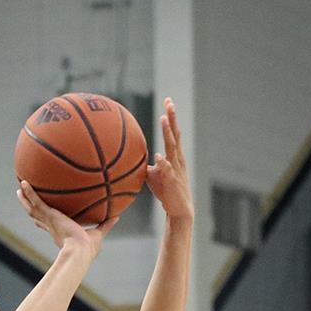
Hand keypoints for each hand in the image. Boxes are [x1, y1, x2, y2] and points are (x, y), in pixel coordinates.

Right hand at [16, 180, 117, 253]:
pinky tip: (24, 183)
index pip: (49, 226)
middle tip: (25, 201)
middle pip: (37, 216)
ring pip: (32, 209)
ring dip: (25, 199)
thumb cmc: (88, 249)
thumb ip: (106, 225)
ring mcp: (48, 221)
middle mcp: (51, 227)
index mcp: (60, 233)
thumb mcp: (98, 234)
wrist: (80, 251)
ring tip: (19, 189)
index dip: (44, 221)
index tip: (43, 217)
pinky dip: (29, 193)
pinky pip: (36, 202)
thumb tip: (117, 216)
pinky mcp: (49, 215)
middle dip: (31, 208)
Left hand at [145, 97, 191, 220]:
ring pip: (172, 148)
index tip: (168, 101)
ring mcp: (176, 169)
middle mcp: (177, 158)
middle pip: (175, 134)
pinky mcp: (172, 181)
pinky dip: (164, 163)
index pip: (173, 132)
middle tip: (169, 102)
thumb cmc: (166, 190)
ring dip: (167, 133)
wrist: (178, 210)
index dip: (171, 117)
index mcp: (174, 155)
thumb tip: (131, 157)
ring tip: (163, 119)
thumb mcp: (153, 174)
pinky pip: (168, 170)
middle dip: (172, 117)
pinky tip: (159, 156)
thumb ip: (146, 163)